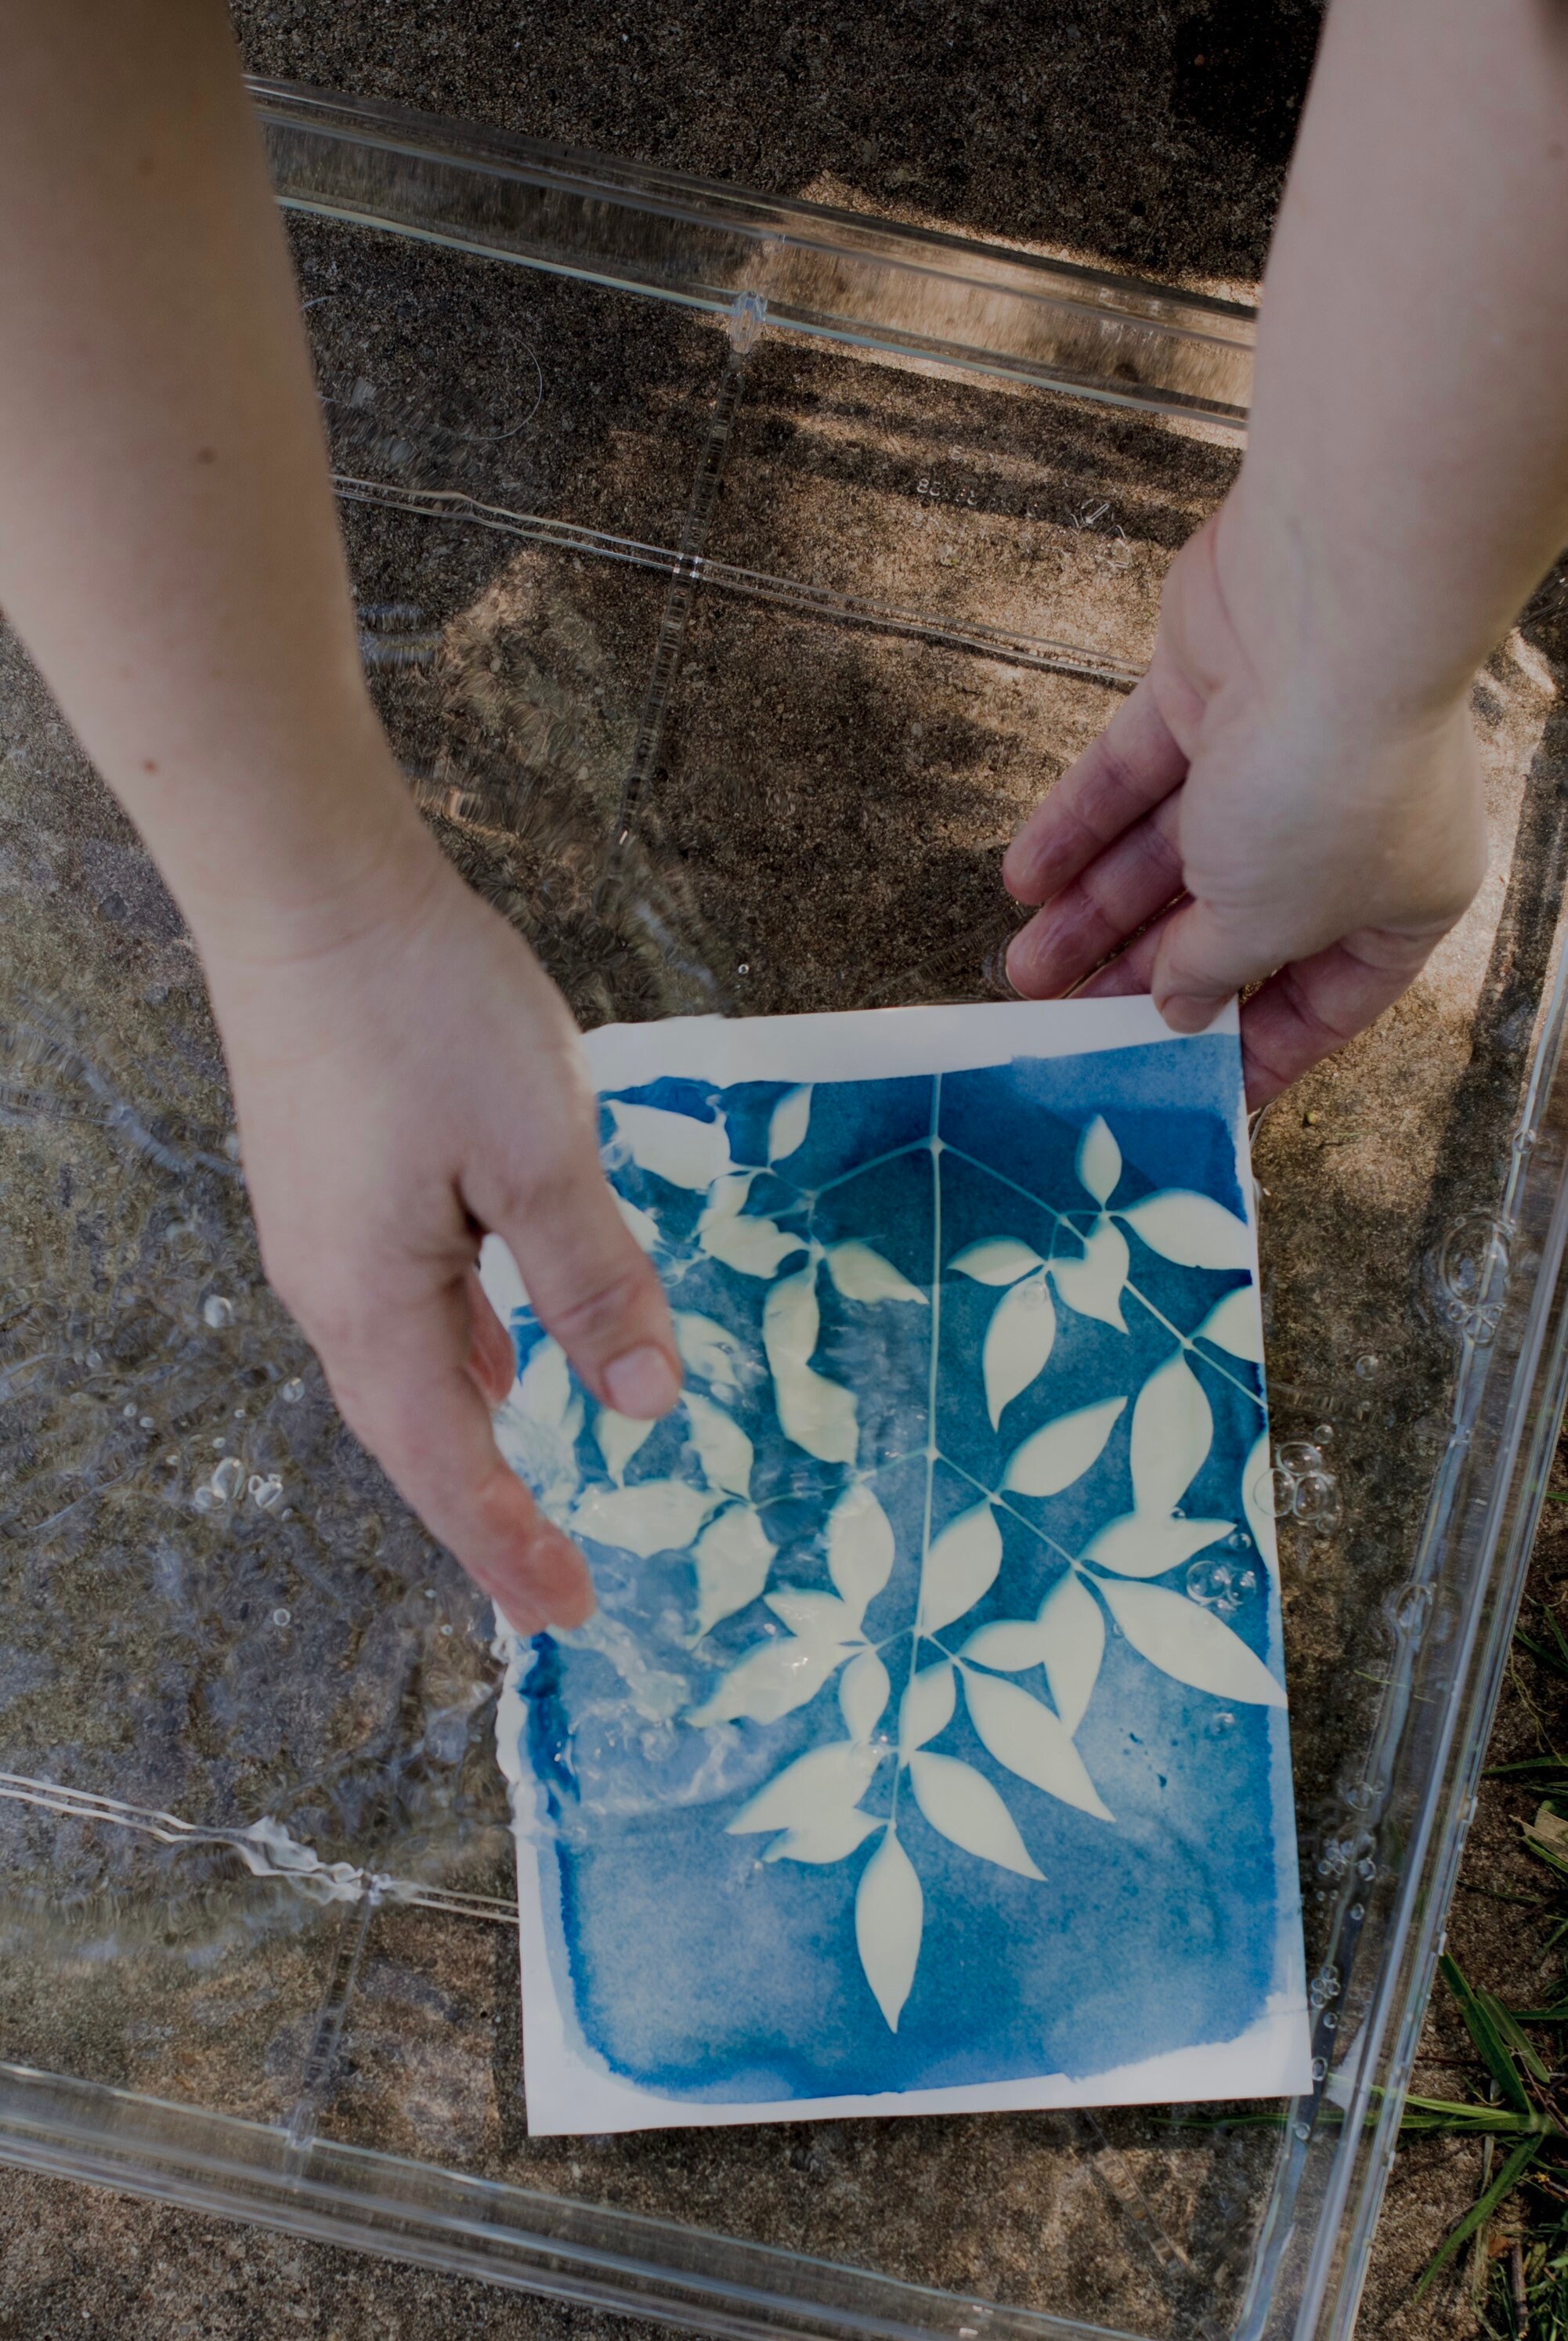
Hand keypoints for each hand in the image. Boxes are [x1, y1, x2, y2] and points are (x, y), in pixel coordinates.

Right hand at [202, 831, 681, 1634]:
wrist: (310, 889)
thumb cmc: (424, 1011)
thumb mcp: (539, 1151)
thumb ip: (593, 1278)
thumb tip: (647, 1403)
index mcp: (376, 1302)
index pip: (451, 1463)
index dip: (509, 1545)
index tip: (570, 1616)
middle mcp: (332, 1287)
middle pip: (415, 1433)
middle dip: (486, 1512)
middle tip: (553, 1581)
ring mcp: (324, 1232)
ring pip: (408, 1368)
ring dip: (468, 1436)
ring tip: (524, 1491)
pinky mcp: (334, 1181)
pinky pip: (404, 1304)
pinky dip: (458, 1351)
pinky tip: (498, 1346)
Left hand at [1002, 502, 1488, 1102]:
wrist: (1328, 608)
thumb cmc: (1329, 780)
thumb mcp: (1268, 918)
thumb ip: (1215, 967)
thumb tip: (1181, 1004)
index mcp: (1400, 897)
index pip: (1323, 997)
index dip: (1255, 1050)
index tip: (1192, 1094)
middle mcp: (1342, 825)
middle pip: (1226, 923)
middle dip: (1141, 977)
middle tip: (1067, 1026)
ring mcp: (1272, 748)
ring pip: (1167, 850)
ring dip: (1092, 911)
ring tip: (1024, 967)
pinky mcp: (1206, 687)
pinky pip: (1131, 774)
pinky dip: (1078, 825)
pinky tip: (1024, 880)